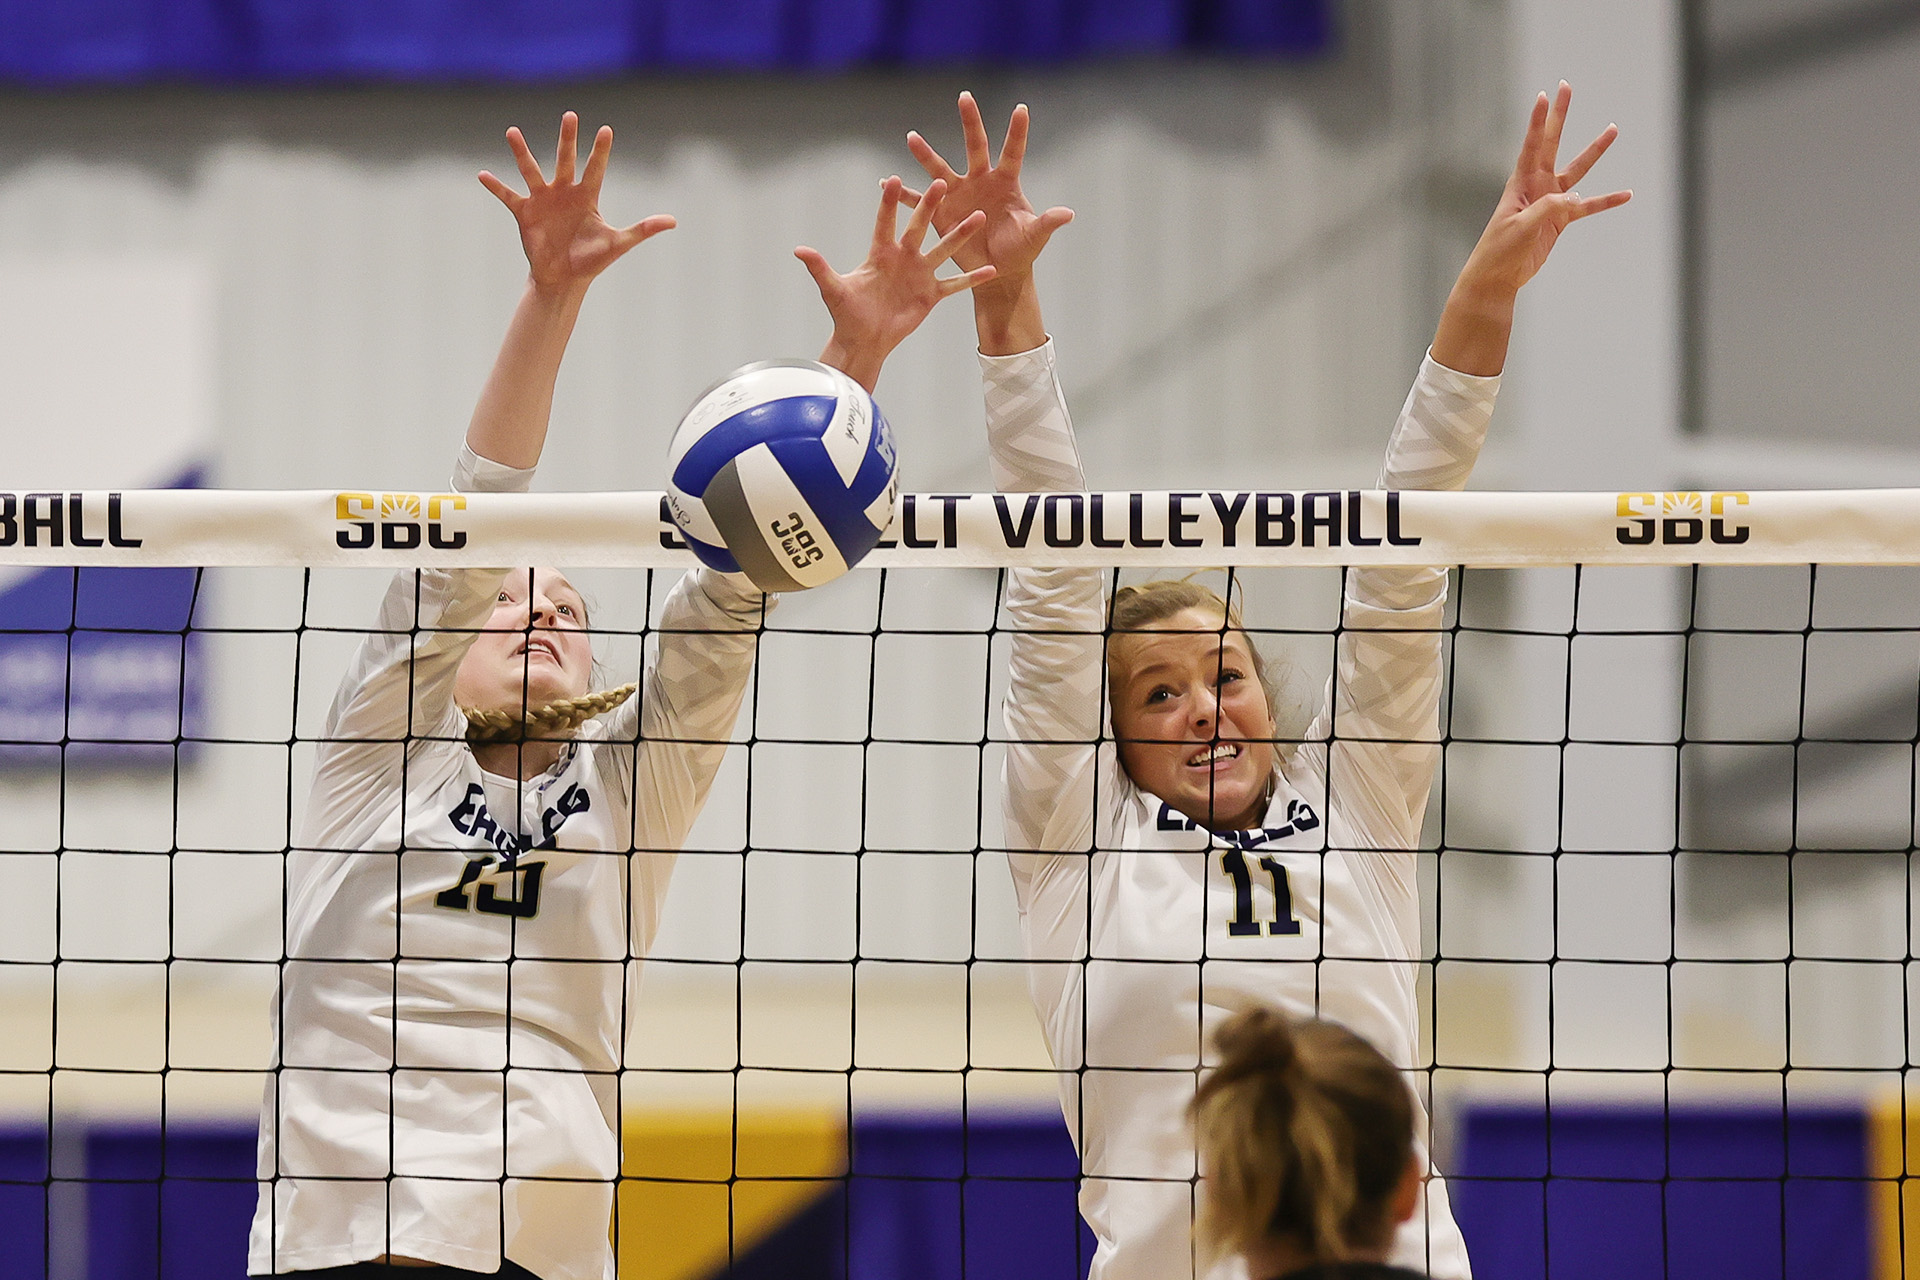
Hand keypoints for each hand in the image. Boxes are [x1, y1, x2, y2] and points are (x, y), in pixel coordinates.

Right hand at [479, 111, 674, 297]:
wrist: (564, 278)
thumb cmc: (591, 260)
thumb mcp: (618, 243)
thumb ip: (643, 229)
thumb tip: (673, 221)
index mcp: (587, 196)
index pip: (596, 168)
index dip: (601, 151)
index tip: (606, 130)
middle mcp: (564, 192)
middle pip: (566, 159)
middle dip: (568, 138)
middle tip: (570, 114)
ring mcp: (543, 200)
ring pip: (532, 171)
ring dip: (522, 153)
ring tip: (512, 132)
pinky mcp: (525, 213)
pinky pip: (508, 196)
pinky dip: (496, 187)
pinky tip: (482, 175)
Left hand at [800, 176, 995, 391]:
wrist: (864, 340)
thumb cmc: (847, 315)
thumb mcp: (834, 290)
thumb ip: (820, 269)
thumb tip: (799, 250)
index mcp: (880, 253)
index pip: (885, 222)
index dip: (889, 203)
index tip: (895, 179)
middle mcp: (903, 258)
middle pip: (919, 227)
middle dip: (929, 206)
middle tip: (941, 183)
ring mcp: (920, 274)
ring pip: (944, 250)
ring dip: (960, 235)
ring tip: (978, 216)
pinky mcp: (931, 294)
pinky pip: (955, 284)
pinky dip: (972, 278)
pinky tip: (992, 268)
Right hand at [902, 92, 1073, 287]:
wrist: (999, 271)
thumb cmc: (1021, 251)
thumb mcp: (1034, 237)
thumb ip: (1047, 223)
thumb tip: (1067, 214)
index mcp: (1005, 183)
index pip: (1012, 152)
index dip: (1017, 132)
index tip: (1021, 108)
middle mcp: (980, 181)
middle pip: (975, 146)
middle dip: (970, 121)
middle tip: (964, 96)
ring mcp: (959, 195)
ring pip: (940, 170)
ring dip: (926, 155)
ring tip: (911, 138)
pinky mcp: (941, 213)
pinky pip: (920, 201)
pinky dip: (903, 196)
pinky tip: (887, 184)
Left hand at [1458, 81, 1631, 299]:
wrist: (1498, 277)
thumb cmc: (1500, 250)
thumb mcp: (1521, 228)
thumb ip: (1547, 210)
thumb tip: (1575, 199)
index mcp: (1520, 183)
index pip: (1531, 145)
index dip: (1538, 121)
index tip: (1544, 96)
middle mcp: (1536, 185)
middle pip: (1552, 143)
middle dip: (1559, 116)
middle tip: (1567, 88)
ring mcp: (1550, 201)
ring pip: (1577, 170)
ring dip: (1594, 151)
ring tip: (1612, 129)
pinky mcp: (1559, 220)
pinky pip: (1587, 207)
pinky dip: (1605, 201)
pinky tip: (1626, 194)